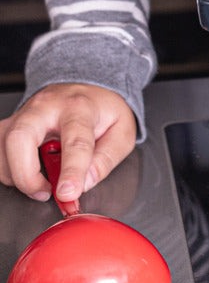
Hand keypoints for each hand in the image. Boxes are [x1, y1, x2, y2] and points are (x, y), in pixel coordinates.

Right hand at [0, 84, 136, 203]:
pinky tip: (27, 173)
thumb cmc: (104, 111)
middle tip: (45, 192)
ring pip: (2, 144)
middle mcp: (46, 107)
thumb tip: (85, 183)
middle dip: (26, 174)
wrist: (88, 89)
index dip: (71, 171)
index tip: (68, 193)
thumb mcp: (122, 132)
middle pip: (21, 137)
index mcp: (80, 107)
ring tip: (40, 185)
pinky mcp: (11, 124)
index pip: (75, 141)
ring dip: (15, 174)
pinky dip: (8, 168)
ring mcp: (24, 114)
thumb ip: (106, 159)